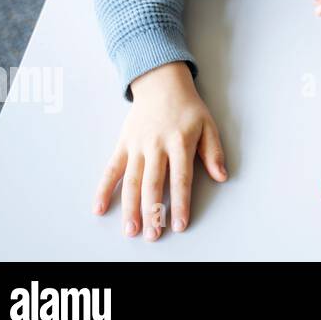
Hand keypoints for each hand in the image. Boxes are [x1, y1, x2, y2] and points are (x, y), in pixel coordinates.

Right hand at [95, 61, 226, 240]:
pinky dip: (103, 189)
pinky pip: (110, 169)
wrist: (161, 84)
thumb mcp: (208, 125)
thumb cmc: (187, 107)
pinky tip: (99, 208)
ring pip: (131, 181)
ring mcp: (137, 145)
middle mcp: (156, 145)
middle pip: (153, 184)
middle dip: (153, 212)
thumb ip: (213, 152)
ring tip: (131, 229)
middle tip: (153, 235)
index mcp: (180, 142)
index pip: (181, 178)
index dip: (180, 203)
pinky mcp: (123, 144)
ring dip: (129, 207)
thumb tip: (221, 176)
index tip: (180, 224)